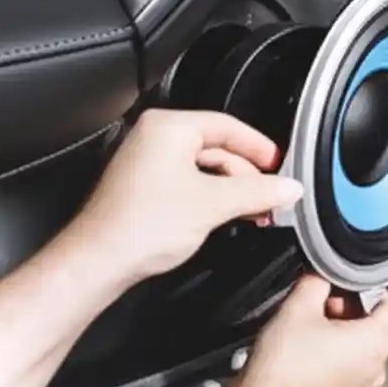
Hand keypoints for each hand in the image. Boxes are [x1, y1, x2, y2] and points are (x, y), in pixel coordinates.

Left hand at [67, 110, 303, 282]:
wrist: (99, 261)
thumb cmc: (139, 227)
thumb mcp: (214, 204)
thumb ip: (257, 191)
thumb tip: (288, 187)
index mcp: (168, 128)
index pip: (228, 125)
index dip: (259, 147)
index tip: (281, 165)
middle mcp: (155, 138)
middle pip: (217, 147)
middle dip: (247, 175)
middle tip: (272, 196)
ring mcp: (148, 162)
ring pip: (204, 168)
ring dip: (232, 190)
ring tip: (256, 211)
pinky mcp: (145, 186)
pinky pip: (189, 182)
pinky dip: (212, 197)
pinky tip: (229, 216)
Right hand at [208, 274, 387, 386]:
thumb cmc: (282, 369)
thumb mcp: (297, 305)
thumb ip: (316, 280)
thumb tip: (321, 273)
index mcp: (374, 344)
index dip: (370, 291)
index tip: (347, 287)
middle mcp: (374, 369)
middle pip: (375, 328)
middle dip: (349, 311)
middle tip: (321, 307)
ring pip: (361, 349)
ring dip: (340, 334)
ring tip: (310, 330)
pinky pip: (347, 369)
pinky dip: (333, 357)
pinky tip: (306, 352)